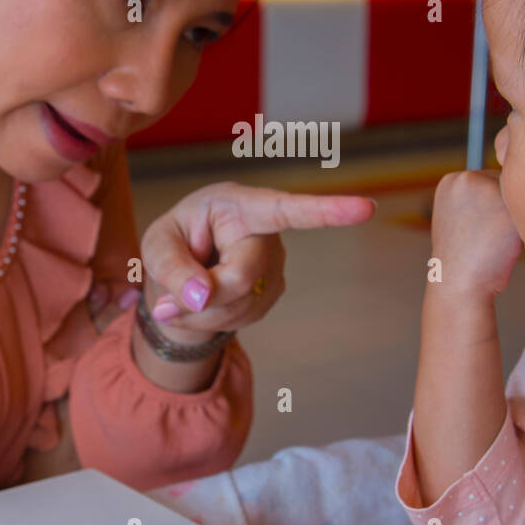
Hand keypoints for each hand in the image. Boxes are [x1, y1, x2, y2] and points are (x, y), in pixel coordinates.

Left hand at [134, 181, 376, 339]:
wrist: (186, 265)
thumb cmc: (177, 239)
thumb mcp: (158, 246)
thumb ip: (173, 267)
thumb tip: (202, 296)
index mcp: (241, 204)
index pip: (285, 208)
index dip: (327, 210)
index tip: (366, 208)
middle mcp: (267, 232)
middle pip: (240, 278)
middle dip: (200, 298)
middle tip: (167, 303)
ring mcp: (274, 264)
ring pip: (237, 306)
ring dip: (199, 313)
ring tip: (182, 295)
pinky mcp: (272, 291)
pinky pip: (240, 319)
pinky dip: (209, 321)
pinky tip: (203, 302)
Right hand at [429, 170, 522, 296]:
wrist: (459, 287)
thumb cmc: (465, 259)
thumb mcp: (460, 218)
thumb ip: (477, 198)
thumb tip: (509, 184)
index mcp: (450, 181)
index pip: (488, 181)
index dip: (495, 208)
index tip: (484, 233)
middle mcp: (465, 179)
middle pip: (506, 185)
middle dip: (509, 211)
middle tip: (496, 241)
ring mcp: (484, 190)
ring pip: (520, 196)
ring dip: (521, 219)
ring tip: (506, 245)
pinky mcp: (505, 207)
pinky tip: (516, 248)